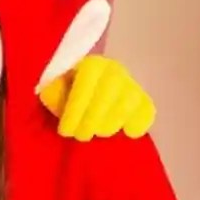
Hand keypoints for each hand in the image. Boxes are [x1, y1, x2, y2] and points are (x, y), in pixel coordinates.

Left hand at [39, 55, 155, 141]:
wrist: (84, 94)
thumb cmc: (64, 94)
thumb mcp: (52, 91)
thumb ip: (53, 92)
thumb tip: (56, 95)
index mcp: (90, 64)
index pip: (86, 82)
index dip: (76, 109)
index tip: (65, 131)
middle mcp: (113, 69)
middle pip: (109, 93)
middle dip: (91, 121)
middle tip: (78, 136)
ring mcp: (130, 83)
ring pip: (128, 103)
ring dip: (109, 125)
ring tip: (95, 132)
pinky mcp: (142, 99)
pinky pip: (147, 111)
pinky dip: (139, 123)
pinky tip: (127, 132)